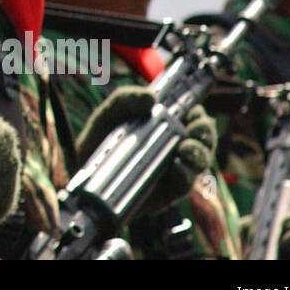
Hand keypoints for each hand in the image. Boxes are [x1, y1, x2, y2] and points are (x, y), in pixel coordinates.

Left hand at [77, 86, 215, 214]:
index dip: (197, 112)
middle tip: (194, 128)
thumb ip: (127, 98)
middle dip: (205, 131)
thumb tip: (151, 98)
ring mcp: (174, 168)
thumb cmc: (101, 137)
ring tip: (185, 148)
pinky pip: (185, 183)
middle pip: (204, 137)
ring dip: (200, 152)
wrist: (84, 170)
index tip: (193, 109)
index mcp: (166, 124)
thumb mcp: (111, 111)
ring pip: (201, 160)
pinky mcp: (168, 191)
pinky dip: (186, 174)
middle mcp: (175, 145)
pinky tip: (175, 166)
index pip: (192, 115)